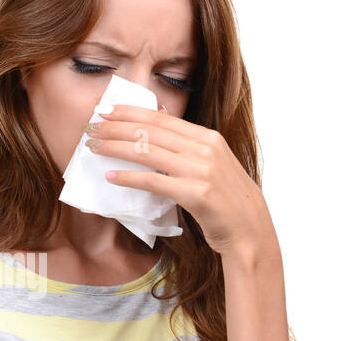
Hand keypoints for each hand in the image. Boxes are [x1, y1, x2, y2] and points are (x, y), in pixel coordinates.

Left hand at [84, 103, 279, 265]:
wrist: (249, 229)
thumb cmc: (225, 199)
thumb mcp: (210, 163)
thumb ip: (187, 146)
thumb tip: (158, 124)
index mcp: (208, 137)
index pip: (161, 118)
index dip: (130, 112)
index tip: (106, 110)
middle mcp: (205, 148)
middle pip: (151, 131)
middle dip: (116, 127)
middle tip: (90, 128)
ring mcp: (201, 170)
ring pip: (148, 152)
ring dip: (116, 148)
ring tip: (94, 148)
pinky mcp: (196, 194)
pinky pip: (154, 182)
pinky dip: (129, 177)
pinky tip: (111, 177)